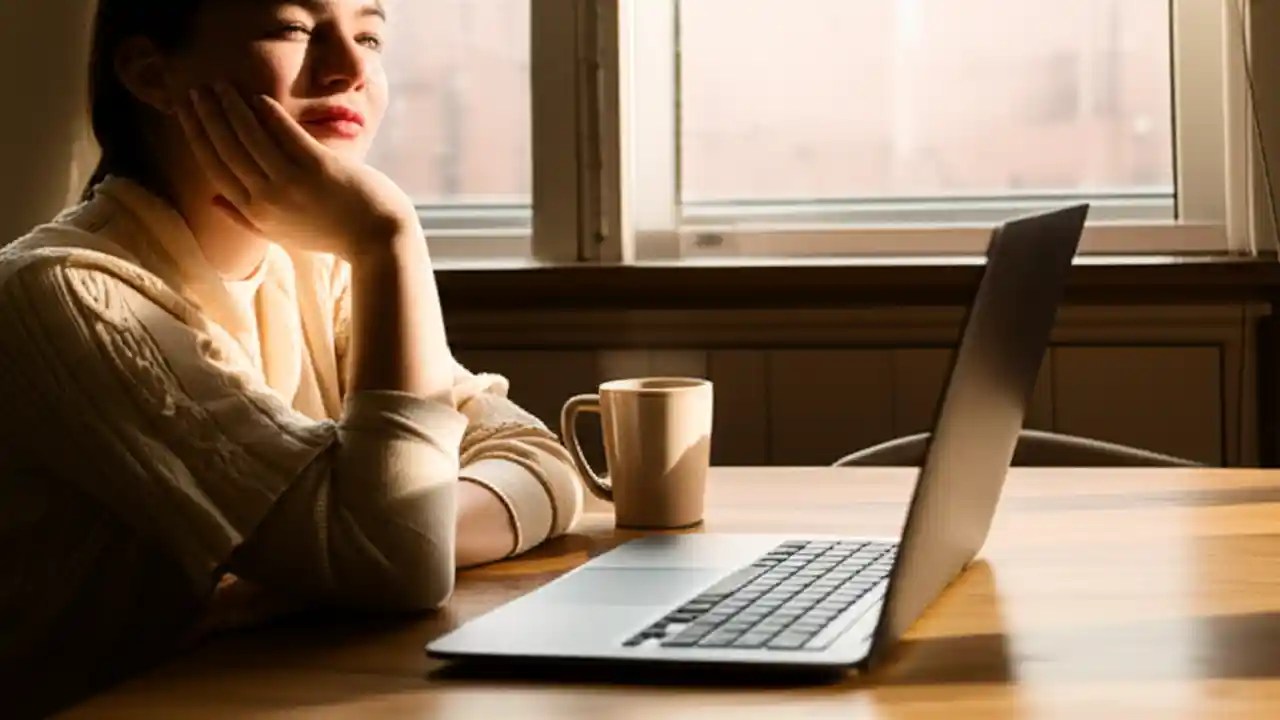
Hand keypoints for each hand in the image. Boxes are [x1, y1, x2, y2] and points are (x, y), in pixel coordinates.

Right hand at [176, 82, 418, 260]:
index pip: (214, 166)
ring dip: (231, 107)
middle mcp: (268, 198)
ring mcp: (293, 183)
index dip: (197, 134)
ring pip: (250, 138)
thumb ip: (244, 217)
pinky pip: (287, 135)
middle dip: (207, 115)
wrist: (377, 239)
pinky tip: (257, 97)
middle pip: (226, 148)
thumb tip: (211, 199)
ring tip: (221, 85)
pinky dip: (270, 115)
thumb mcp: (282, 233)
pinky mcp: (319, 168)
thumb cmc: (331, 233)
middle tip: (197, 88)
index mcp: (255, 212)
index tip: (185, 110)